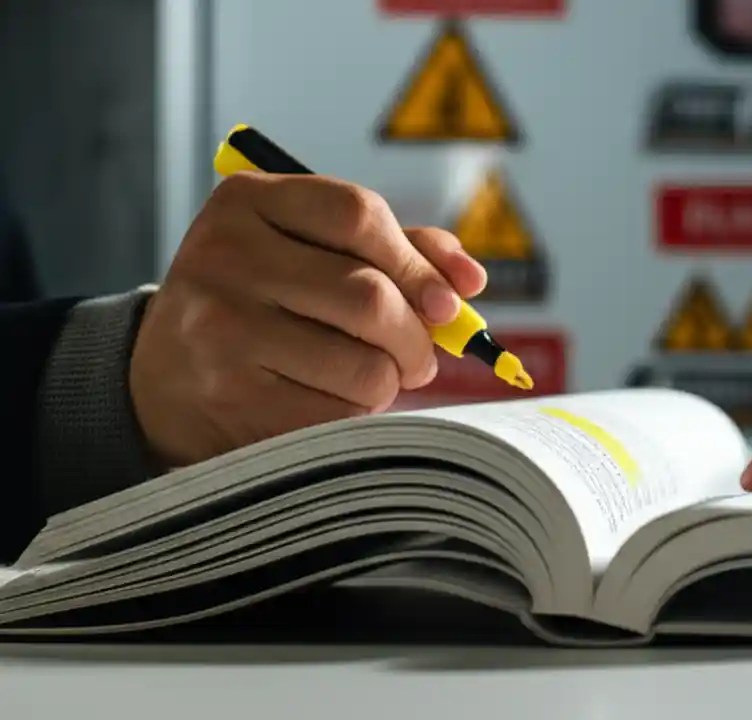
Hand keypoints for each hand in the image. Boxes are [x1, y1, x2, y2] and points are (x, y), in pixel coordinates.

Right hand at [129, 171, 485, 467]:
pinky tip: (334, 403)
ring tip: (371, 377)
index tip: (447, 301)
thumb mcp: (309, 252)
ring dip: (389, 381)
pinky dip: (358, 414)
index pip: (358, 214)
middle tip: (422, 356)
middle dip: (417, 337)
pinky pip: (340, 414)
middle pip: (369, 297)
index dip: (417, 263)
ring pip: (365, 365)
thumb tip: (470, 280)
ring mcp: (222, 328)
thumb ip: (395, 250)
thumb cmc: (263, 304)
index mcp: (247, 202)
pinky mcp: (231, 396)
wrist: (163, 378)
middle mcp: (225, 256)